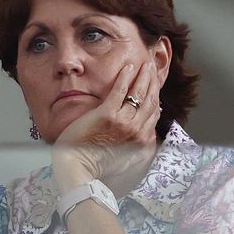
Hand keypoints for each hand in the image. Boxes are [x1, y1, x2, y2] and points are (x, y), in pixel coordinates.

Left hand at [51, 62, 161, 189]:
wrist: (78, 169)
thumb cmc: (96, 166)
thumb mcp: (127, 160)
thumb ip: (141, 148)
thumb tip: (150, 136)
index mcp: (141, 139)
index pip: (153, 112)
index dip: (155, 96)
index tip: (155, 84)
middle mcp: (136, 129)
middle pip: (149, 99)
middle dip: (152, 81)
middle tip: (152, 67)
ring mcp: (122, 121)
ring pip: (138, 93)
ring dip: (143, 76)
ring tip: (144, 64)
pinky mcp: (106, 114)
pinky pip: (120, 91)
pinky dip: (126, 77)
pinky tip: (129, 67)